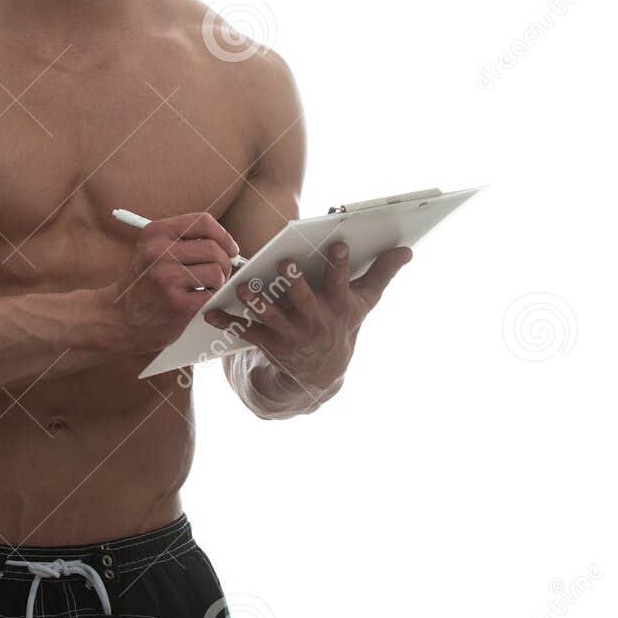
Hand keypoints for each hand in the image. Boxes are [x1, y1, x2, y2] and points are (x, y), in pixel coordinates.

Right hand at [100, 211, 240, 354]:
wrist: (118, 318)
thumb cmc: (143, 284)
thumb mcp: (153, 251)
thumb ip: (183, 241)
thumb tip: (226, 244)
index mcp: (156, 232)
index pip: (202, 221)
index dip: (223, 235)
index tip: (230, 248)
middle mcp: (159, 252)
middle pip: (213, 248)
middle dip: (224, 263)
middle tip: (220, 273)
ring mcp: (167, 278)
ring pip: (216, 272)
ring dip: (218, 282)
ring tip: (206, 288)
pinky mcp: (177, 303)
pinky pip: (212, 294)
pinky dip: (211, 298)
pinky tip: (198, 301)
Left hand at [202, 243, 412, 392]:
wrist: (321, 372)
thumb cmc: (342, 323)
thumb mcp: (363, 302)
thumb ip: (382, 273)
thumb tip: (407, 249)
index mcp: (339, 305)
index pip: (341, 282)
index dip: (339, 264)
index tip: (337, 245)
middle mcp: (316, 320)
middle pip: (304, 298)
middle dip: (294, 282)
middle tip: (284, 263)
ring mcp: (291, 334)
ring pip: (272, 315)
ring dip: (257, 301)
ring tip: (244, 286)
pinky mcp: (269, 343)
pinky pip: (245, 331)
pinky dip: (226, 322)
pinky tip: (210, 312)